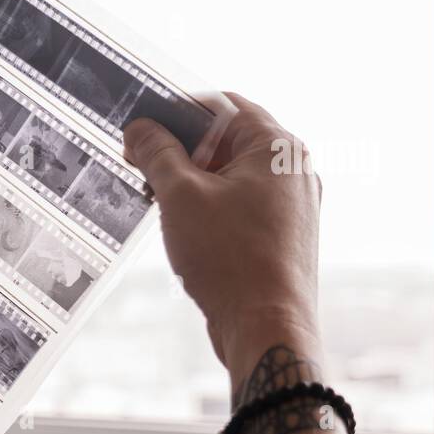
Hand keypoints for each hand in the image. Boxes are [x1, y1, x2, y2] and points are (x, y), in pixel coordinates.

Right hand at [122, 93, 322, 379]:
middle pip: (229, 140)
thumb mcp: (180, 197)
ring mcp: (292, 205)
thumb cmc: (230, 259)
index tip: (142, 126)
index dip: (178, 109)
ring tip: (156, 198)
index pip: (224, 104)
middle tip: (139, 163)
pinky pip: (241, 204)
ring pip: (233, 175)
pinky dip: (210, 205)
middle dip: (181, 148)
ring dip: (192, 180)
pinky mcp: (283, 235)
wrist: (267, 328)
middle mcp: (293, 171)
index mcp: (277, 148)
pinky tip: (181, 226)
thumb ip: (157, 154)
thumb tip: (140, 129)